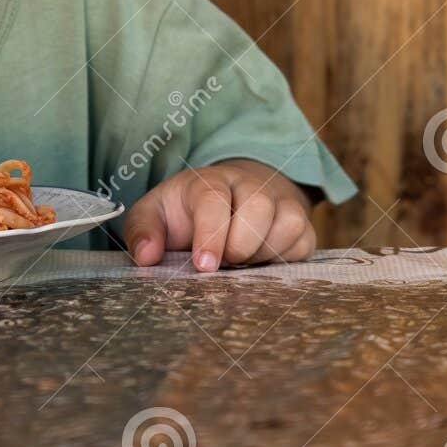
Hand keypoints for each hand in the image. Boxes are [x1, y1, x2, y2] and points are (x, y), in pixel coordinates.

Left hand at [123, 159, 315, 270]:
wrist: (231, 197)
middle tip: (222, 265)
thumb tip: (146, 256)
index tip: (204, 265)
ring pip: (286, 223)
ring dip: (262, 254)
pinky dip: (283, 259)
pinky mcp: (300, 223)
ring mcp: (278, 201)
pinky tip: (260, 263)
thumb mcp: (155, 214)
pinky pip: (303, 242)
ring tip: (240, 263)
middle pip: (257, 207)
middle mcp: (248, 185)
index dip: (211, 233)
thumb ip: (143, 230)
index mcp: (208, 181)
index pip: (214, 197)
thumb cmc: (187, 212)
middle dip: (239, 246)